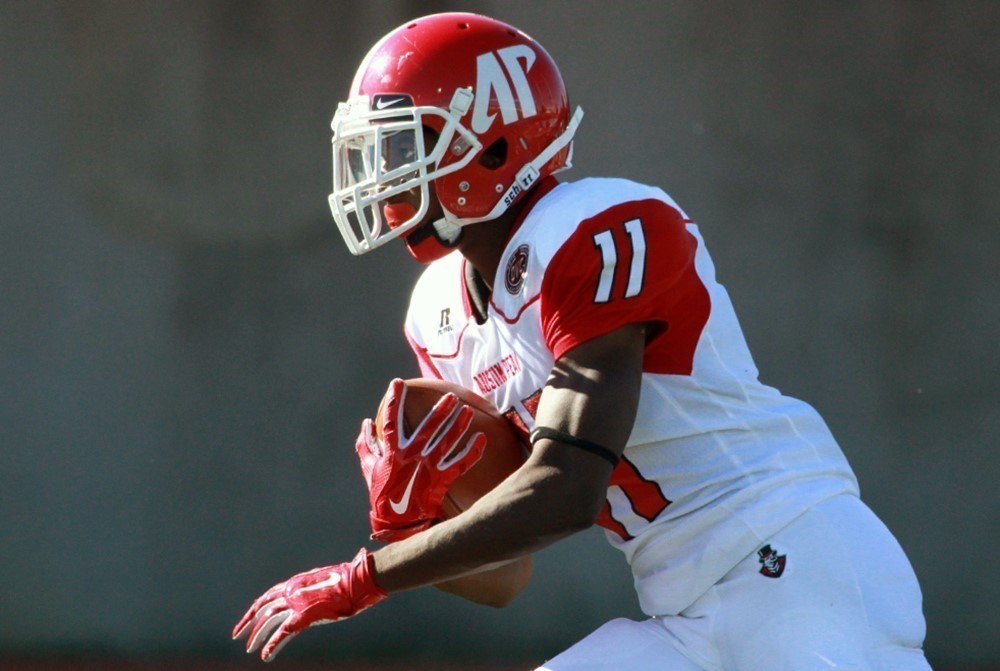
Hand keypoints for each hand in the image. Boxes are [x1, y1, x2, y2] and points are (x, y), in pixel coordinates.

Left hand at [232, 548, 386, 661]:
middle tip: (239, 637)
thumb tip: (310, 598)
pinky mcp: (305, 616)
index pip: (267, 597)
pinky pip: (283, 633)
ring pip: (269, 621)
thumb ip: (311, 591)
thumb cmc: (345, 581)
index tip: (246, 621)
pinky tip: (266, 655)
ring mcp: (297, 603)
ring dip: (258, 636)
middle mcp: (291, 592)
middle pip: (263, 609)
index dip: (255, 611)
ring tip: (250, 649)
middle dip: (249, 624)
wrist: (355, 582)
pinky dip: (273, 644)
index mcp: (294, 583)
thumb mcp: (322, 583)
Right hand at [356, 378, 485, 540]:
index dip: (394, 400)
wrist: (397, 521)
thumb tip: (366, 423)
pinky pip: (460, 463)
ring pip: (447, 442)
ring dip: (458, 425)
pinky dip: (472, 452)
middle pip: (429, 427)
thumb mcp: (369, 467)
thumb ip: (366, 444)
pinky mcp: (441, 478)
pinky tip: (481, 438)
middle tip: (450, 396)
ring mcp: (428, 467)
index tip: (399, 383)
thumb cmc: (381, 493)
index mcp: (392, 451)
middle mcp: (412, 456)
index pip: (392, 420)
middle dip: (440, 410)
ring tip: (466, 410)